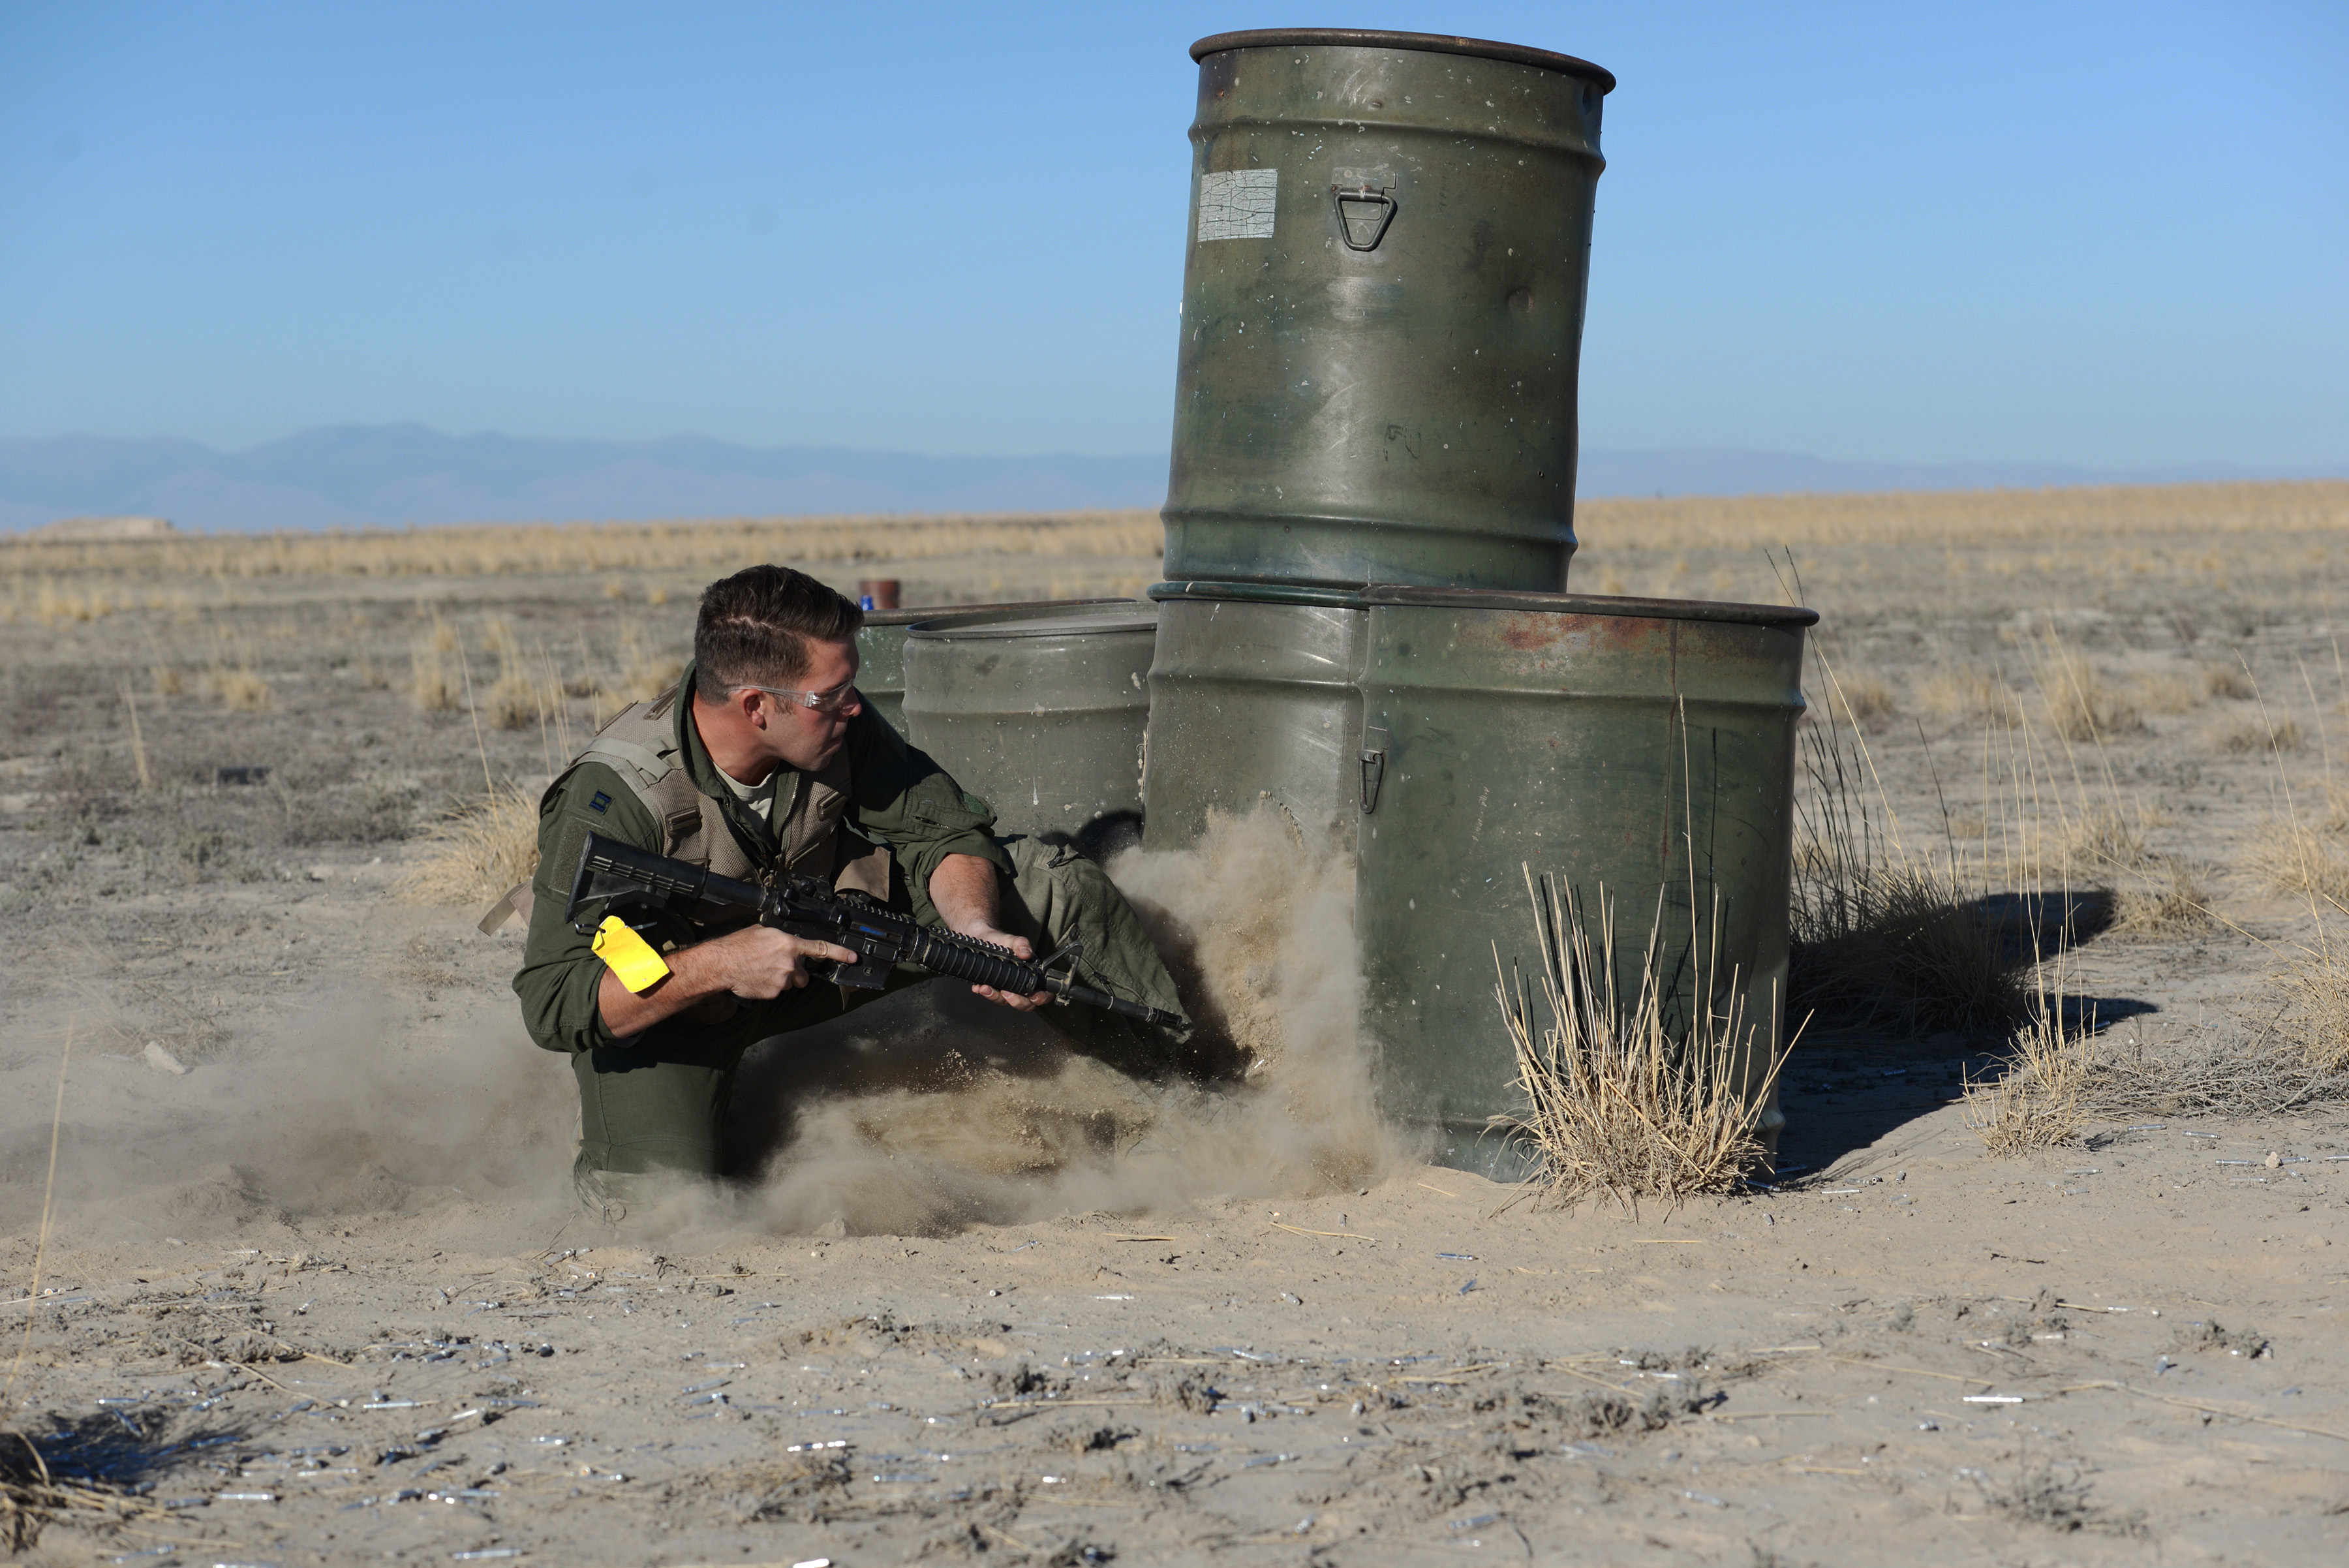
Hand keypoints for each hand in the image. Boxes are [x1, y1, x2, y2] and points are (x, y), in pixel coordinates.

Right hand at [703, 924, 860, 999]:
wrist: (721, 964)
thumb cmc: (737, 945)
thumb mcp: (762, 932)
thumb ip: (780, 938)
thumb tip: (784, 942)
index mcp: (789, 944)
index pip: (821, 949)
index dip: (840, 954)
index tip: (853, 958)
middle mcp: (790, 963)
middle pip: (804, 975)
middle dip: (796, 974)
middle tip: (778, 968)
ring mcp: (782, 980)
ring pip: (790, 984)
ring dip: (782, 980)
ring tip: (762, 971)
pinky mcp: (773, 993)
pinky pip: (777, 991)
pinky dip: (769, 987)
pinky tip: (756, 979)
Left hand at [954, 924, 1052, 1011]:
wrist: (982, 938)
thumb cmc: (1000, 940)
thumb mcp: (1012, 939)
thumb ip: (1021, 944)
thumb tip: (1026, 953)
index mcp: (1030, 973)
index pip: (1041, 991)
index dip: (1040, 997)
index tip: (1033, 996)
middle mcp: (1020, 983)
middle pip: (1025, 1003)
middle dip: (1016, 1001)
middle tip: (1006, 992)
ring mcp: (1006, 987)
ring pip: (1006, 1001)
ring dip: (996, 997)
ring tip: (986, 987)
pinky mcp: (993, 988)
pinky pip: (991, 996)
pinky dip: (986, 993)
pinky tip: (979, 986)